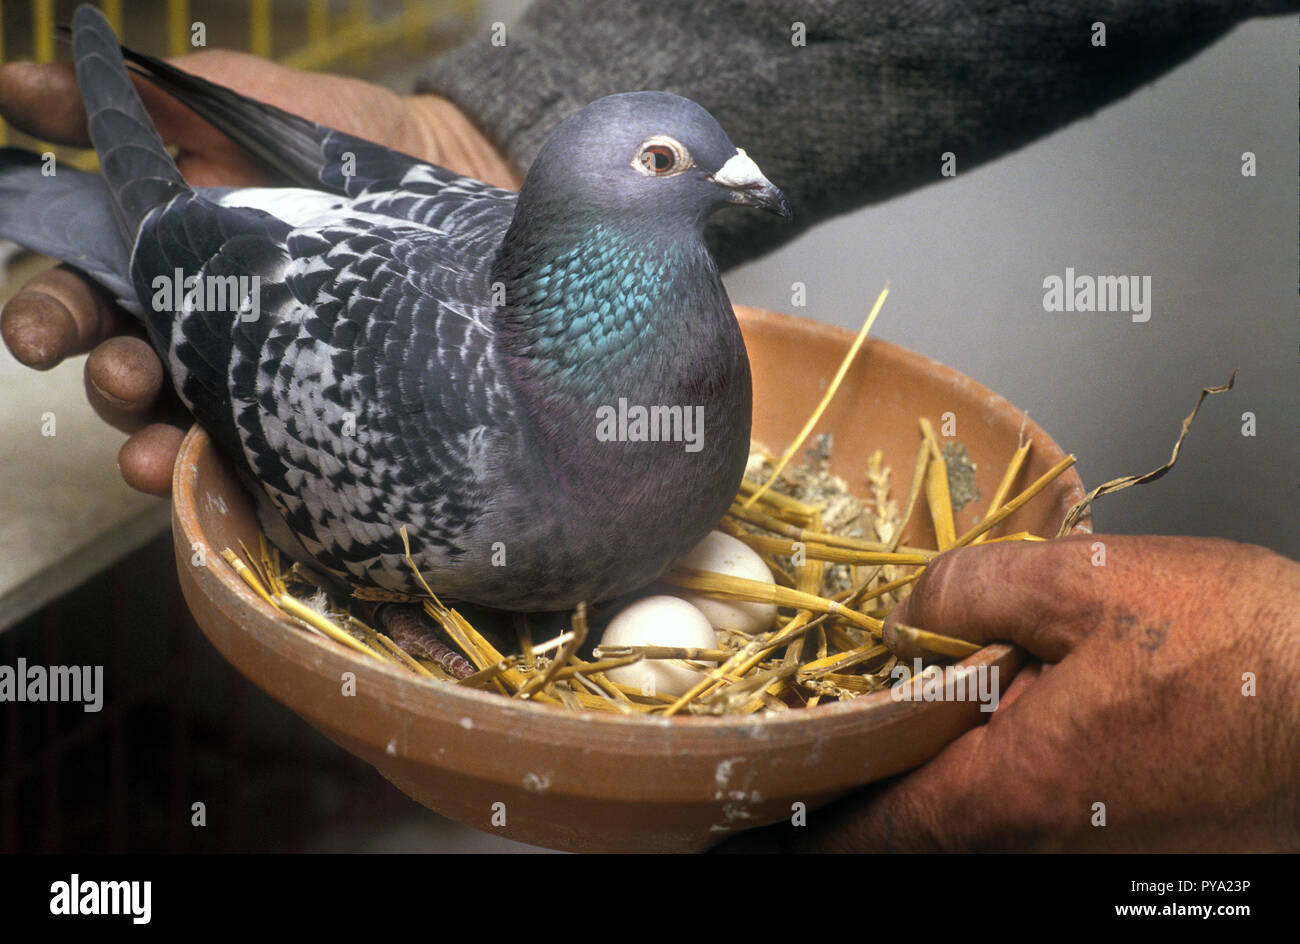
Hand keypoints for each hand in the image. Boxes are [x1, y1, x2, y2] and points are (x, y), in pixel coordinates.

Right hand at [0, 51, 520, 495]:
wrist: (467, 182)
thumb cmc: (357, 147)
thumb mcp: (253, 104)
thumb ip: (156, 97)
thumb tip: (28, 79)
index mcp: (173, 257)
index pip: (88, 297)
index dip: (50, 317)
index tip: (32, 337)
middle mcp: (208, 327)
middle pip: (122, 369)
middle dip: (102, 379)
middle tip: (111, 372)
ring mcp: (265, 378)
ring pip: (182, 424)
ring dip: (151, 438)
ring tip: (152, 443)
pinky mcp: (320, 420)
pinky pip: (263, 463)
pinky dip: (227, 478)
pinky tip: (215, 477)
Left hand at [720, 534, 1299, 851]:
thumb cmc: (1243, 650)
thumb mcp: (1088, 583)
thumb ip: (970, 589)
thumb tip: (901, 612)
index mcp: (1015, 791)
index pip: (875, 835)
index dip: (809, 834)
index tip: (756, 831)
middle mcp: (1049, 848)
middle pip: (925, 842)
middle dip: (872, 806)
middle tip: (833, 760)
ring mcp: (1102, 864)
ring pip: (989, 837)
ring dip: (946, 795)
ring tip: (933, 731)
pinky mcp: (1147, 859)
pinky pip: (1049, 832)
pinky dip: (1014, 793)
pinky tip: (1032, 733)